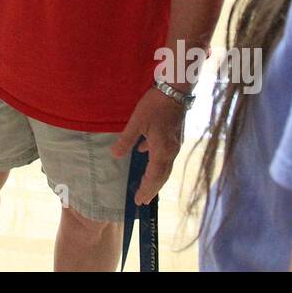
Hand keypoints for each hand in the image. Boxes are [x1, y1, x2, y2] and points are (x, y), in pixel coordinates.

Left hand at [111, 85, 186, 205]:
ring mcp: (175, 144)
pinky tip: (145, 152)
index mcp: (161, 151)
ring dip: (155, 176)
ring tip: (145, 183)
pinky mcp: (176, 136)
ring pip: (165, 166)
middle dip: (152, 188)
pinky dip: (156, 160)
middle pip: (162, 175)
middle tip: (143, 200)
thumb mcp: (137, 122)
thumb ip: (126, 140)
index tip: (139, 201)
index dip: (146, 189)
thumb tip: (115, 155)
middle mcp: (171, 151)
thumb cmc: (155, 106)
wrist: (176, 90)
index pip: (153, 177)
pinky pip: (165, 154)